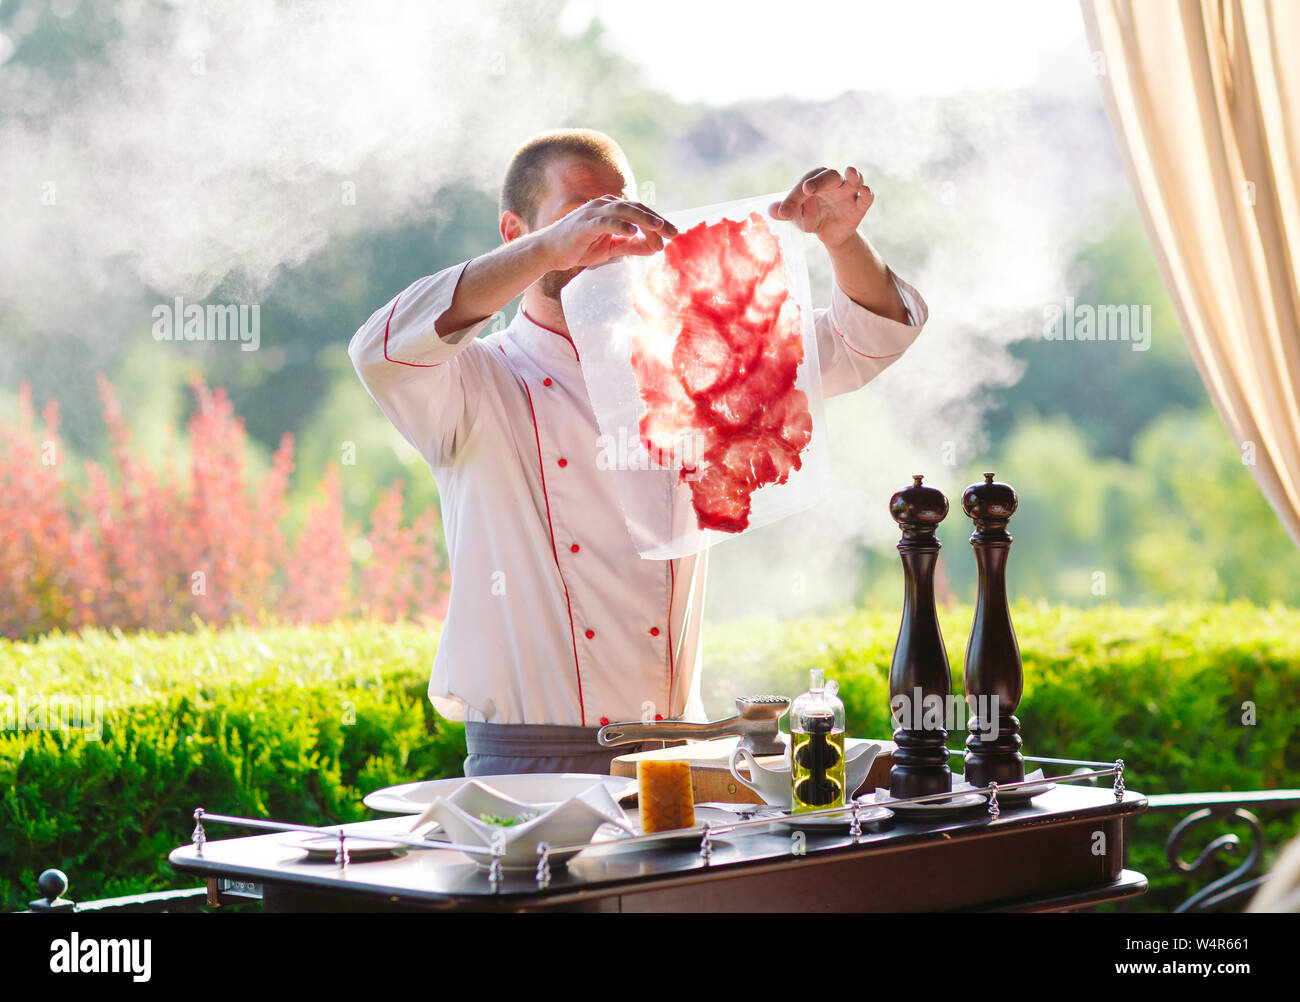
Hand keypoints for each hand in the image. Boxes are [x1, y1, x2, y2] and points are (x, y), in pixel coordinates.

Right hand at [541, 196, 677, 270]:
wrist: (549, 252)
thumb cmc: (579, 248)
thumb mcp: (611, 248)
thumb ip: (633, 246)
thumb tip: (657, 247)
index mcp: (612, 209)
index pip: (640, 212)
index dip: (658, 223)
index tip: (673, 236)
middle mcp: (604, 205)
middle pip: (636, 208)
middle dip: (657, 220)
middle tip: (674, 232)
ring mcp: (593, 212)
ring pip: (623, 210)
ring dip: (642, 218)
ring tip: (658, 227)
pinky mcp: (583, 224)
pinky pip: (605, 222)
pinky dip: (619, 225)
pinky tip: (632, 232)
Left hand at [769, 166, 872, 249]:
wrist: (828, 234)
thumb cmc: (809, 217)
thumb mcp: (795, 216)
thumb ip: (783, 210)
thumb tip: (771, 210)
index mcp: (815, 181)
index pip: (806, 183)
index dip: (794, 196)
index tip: (784, 212)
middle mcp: (834, 183)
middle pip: (830, 176)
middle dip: (820, 181)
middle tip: (807, 189)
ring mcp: (849, 193)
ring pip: (854, 179)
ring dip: (853, 176)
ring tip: (850, 173)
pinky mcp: (860, 206)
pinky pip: (867, 197)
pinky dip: (867, 193)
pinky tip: (865, 192)